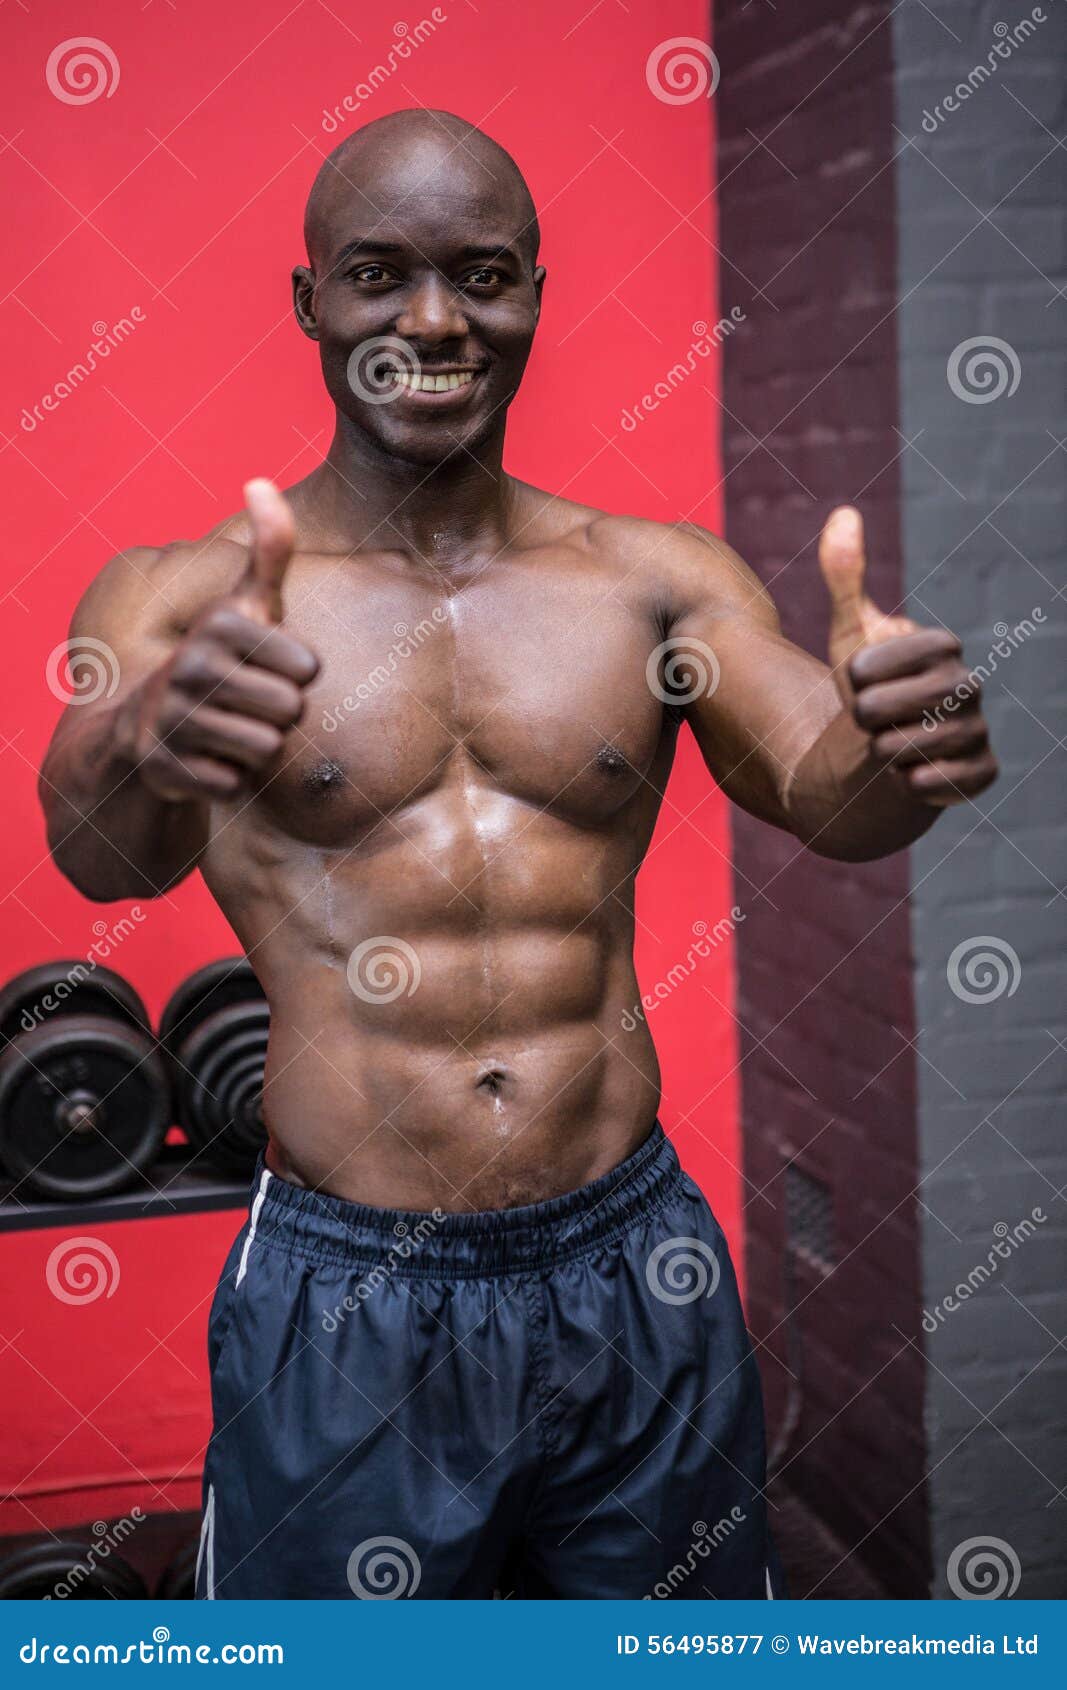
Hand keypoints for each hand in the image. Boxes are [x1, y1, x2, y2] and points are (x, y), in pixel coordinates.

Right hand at [131, 479, 319, 800]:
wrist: (146, 727)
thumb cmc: (221, 661)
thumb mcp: (247, 606)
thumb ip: (268, 550)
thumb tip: (261, 480)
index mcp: (219, 625)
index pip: (307, 669)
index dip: (295, 677)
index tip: (264, 669)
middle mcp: (188, 666)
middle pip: (290, 711)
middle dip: (278, 716)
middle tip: (246, 705)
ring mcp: (172, 718)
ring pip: (265, 750)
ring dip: (255, 749)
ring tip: (226, 730)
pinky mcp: (164, 767)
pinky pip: (234, 784)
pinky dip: (228, 780)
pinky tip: (205, 760)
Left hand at [818, 506, 996, 808]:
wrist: (880, 751)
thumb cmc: (869, 687)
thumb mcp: (850, 634)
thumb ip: (845, 577)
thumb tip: (843, 513)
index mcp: (942, 647)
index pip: (890, 661)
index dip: (865, 673)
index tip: (856, 679)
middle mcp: (968, 687)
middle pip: (904, 704)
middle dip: (872, 713)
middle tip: (865, 717)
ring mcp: (977, 730)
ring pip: (921, 744)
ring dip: (889, 748)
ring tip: (885, 744)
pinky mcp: (980, 772)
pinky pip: (948, 781)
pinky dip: (920, 782)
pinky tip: (908, 776)